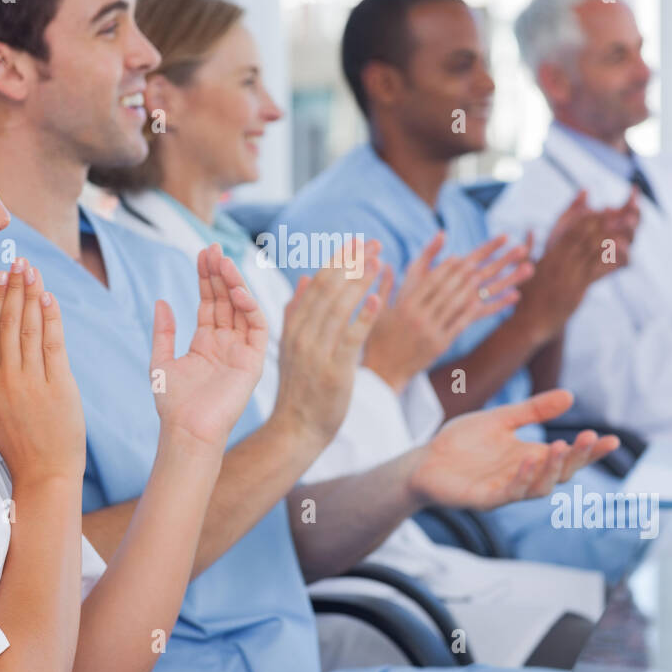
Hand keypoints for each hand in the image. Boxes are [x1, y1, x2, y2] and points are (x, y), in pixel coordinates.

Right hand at [0, 258, 85, 484]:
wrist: (43, 474)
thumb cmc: (21, 444)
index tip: (1, 276)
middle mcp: (6, 378)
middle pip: (8, 322)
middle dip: (13, 288)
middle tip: (18, 261)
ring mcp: (30, 382)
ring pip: (29, 328)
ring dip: (31, 295)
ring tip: (32, 271)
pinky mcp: (56, 386)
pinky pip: (52, 344)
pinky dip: (50, 318)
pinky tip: (48, 298)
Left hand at [150, 244, 268, 450]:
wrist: (187, 431)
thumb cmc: (173, 405)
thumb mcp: (161, 362)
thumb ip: (164, 332)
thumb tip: (162, 301)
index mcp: (205, 342)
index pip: (209, 301)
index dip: (206, 277)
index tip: (202, 253)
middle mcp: (226, 343)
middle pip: (226, 300)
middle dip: (220, 273)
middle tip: (213, 248)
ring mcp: (241, 351)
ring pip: (242, 309)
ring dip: (234, 284)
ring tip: (223, 262)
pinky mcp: (253, 362)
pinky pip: (256, 328)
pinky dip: (249, 307)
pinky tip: (236, 291)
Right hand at [272, 238, 383, 446]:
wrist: (296, 429)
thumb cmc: (300, 388)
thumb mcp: (292, 346)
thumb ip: (297, 312)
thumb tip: (307, 278)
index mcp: (293, 326)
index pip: (317, 283)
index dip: (338, 259)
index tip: (358, 242)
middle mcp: (302, 335)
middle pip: (328, 289)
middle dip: (352, 262)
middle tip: (374, 243)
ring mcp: (317, 352)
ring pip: (339, 308)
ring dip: (360, 281)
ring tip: (379, 260)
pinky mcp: (334, 371)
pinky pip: (350, 339)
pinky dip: (364, 317)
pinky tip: (378, 299)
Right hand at [361, 231, 532, 391]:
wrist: (382, 372)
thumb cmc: (377, 339)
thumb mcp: (376, 310)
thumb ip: (384, 285)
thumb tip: (384, 262)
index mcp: (405, 306)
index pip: (430, 281)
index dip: (447, 267)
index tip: (461, 256)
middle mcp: (419, 317)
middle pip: (449, 289)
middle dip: (469, 271)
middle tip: (484, 260)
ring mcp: (431, 332)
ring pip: (457, 304)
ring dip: (478, 288)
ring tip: (493, 275)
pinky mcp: (440, 345)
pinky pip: (461, 323)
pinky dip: (475, 310)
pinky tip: (488, 300)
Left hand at [407, 389, 619, 508]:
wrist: (424, 460)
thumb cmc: (462, 443)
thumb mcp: (501, 419)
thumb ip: (533, 410)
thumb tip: (570, 395)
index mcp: (531, 458)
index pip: (568, 457)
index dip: (589, 452)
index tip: (611, 439)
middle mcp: (524, 476)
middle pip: (560, 473)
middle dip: (576, 458)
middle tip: (589, 438)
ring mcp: (506, 490)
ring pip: (540, 486)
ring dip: (552, 468)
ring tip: (560, 446)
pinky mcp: (485, 499)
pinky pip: (509, 492)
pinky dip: (522, 477)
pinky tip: (528, 459)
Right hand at [510, 197, 634, 342]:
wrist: (529, 322)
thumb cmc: (525, 298)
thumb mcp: (525, 270)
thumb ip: (528, 249)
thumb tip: (530, 229)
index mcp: (549, 256)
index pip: (571, 231)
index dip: (588, 218)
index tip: (601, 210)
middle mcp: (560, 263)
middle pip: (585, 237)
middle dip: (603, 224)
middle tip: (621, 213)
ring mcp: (569, 276)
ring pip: (593, 251)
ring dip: (612, 238)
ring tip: (628, 230)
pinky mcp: (577, 289)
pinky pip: (598, 270)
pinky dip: (612, 260)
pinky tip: (626, 255)